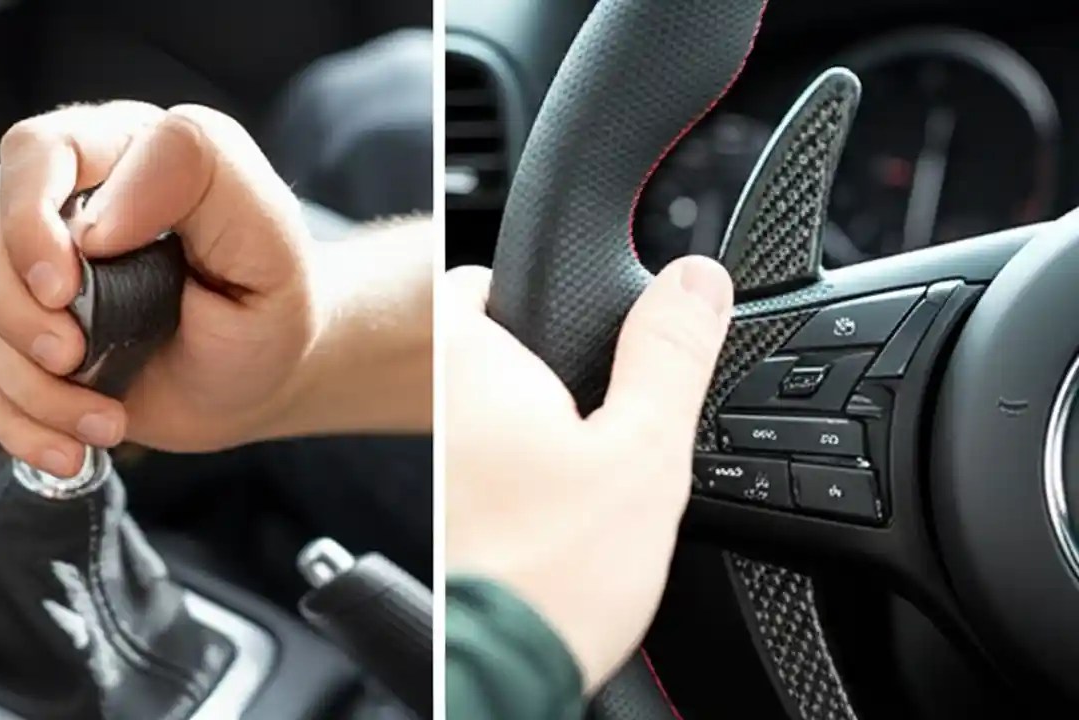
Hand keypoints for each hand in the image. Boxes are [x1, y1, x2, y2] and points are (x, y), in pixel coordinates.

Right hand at [0, 101, 429, 476]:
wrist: (269, 372)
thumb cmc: (271, 299)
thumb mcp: (267, 232)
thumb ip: (196, 178)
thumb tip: (91, 224)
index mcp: (122, 152)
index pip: (36, 151)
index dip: (28, 219)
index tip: (67, 289)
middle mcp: (66, 201)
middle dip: (12, 304)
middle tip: (73, 356)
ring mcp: (36, 271)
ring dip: (28, 380)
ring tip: (108, 420)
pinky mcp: (25, 338)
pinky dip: (20, 423)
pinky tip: (76, 449)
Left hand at [445, 255, 733, 692]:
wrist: (498, 674)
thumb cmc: (553, 570)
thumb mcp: (644, 447)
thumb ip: (670, 354)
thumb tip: (697, 281)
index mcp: (466, 360)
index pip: (479, 278)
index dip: (535, 292)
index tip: (578, 321)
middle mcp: (430, 406)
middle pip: (483, 351)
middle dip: (537, 367)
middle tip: (596, 403)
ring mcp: (428, 464)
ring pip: (480, 414)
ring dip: (525, 425)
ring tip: (585, 467)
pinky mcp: (439, 517)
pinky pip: (478, 469)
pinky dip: (515, 475)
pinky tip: (558, 512)